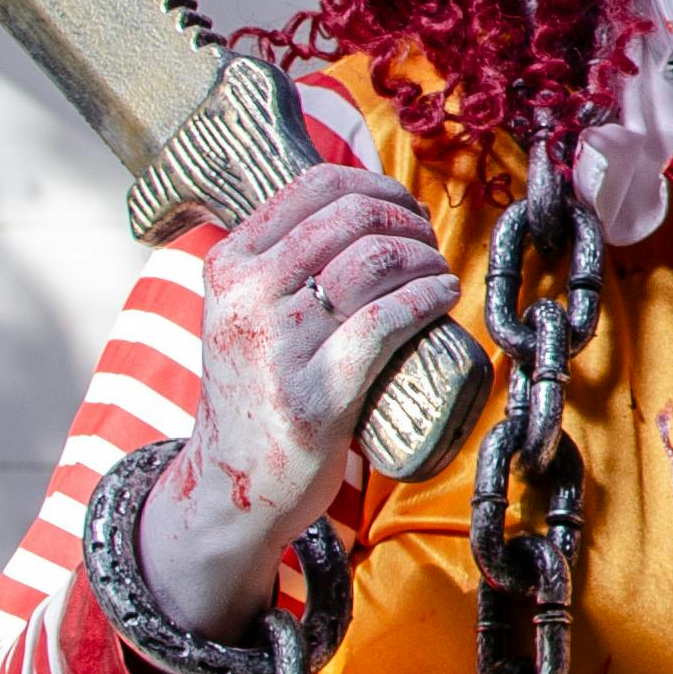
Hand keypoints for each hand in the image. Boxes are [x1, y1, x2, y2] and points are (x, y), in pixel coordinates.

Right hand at [135, 161, 456, 638]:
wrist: (232, 489)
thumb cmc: (256, 392)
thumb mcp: (244, 314)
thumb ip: (277, 265)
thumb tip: (354, 206)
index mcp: (228, 266)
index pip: (313, 185)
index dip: (375, 185)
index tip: (403, 208)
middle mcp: (247, 297)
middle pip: (353, 216)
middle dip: (407, 219)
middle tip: (427, 244)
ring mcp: (280, 345)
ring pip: (375, 259)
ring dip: (426, 257)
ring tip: (438, 273)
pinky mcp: (318, 393)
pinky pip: (388, 319)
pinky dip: (430, 295)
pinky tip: (444, 296)